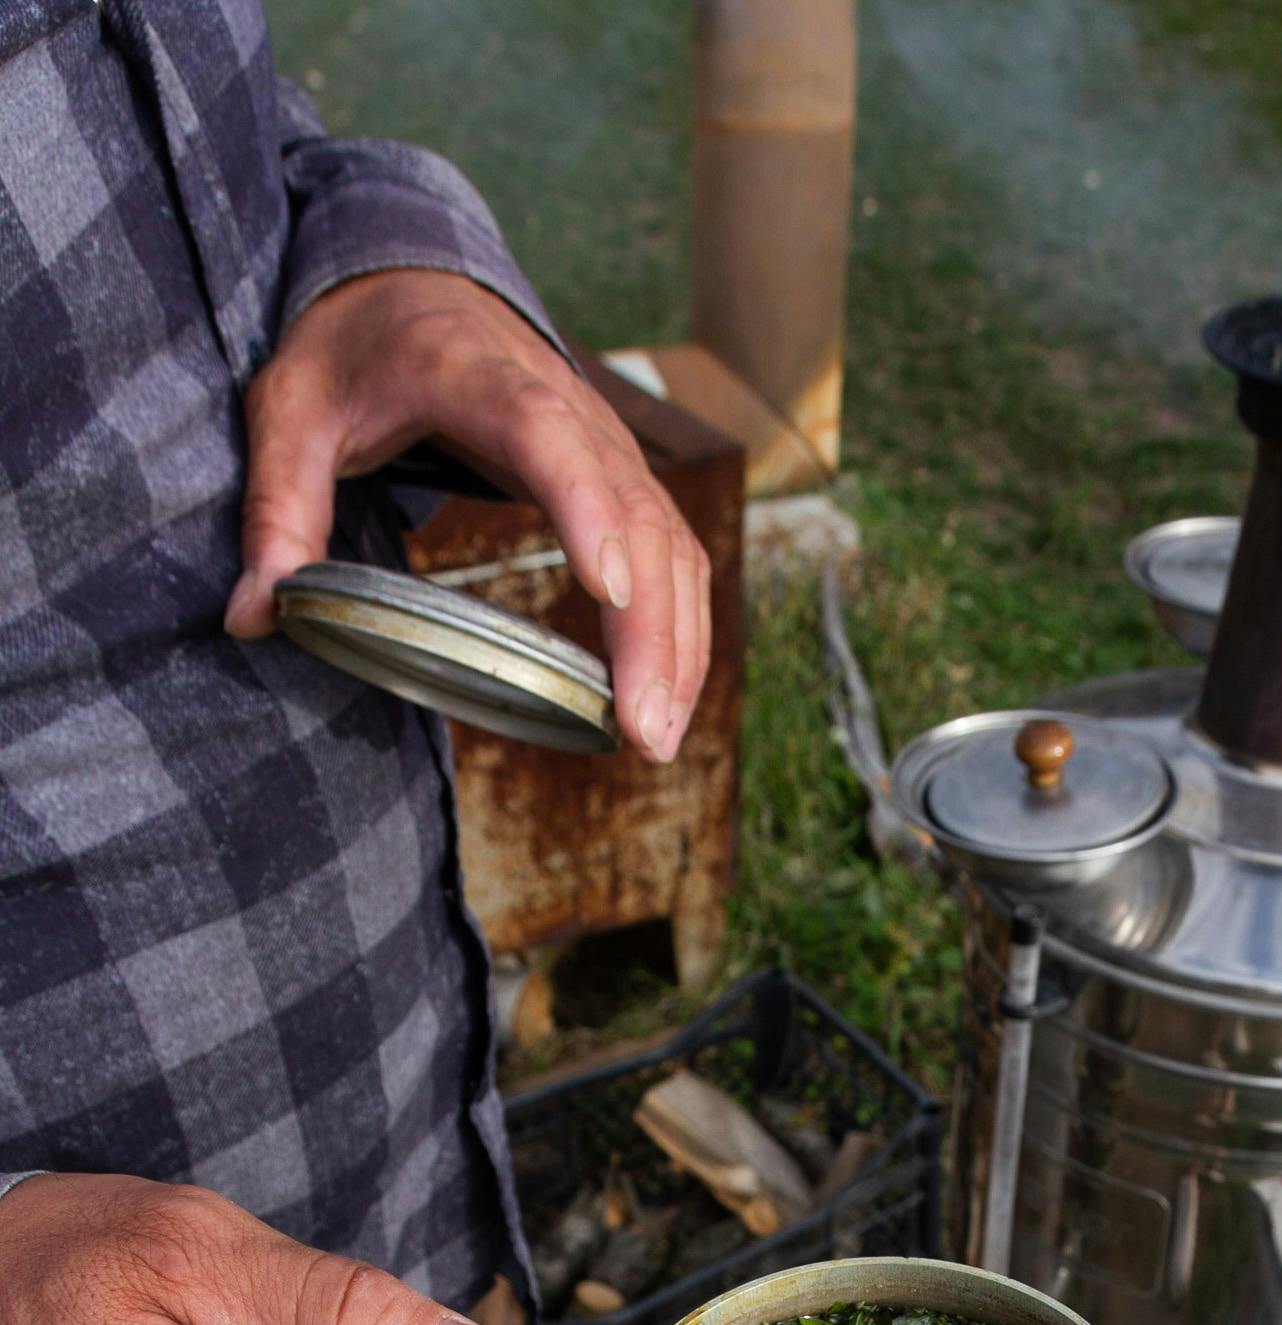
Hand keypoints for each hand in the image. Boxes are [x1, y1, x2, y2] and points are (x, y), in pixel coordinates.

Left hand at [225, 269, 710, 763]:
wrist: (414, 280)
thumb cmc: (353, 349)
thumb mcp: (290, 413)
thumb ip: (277, 511)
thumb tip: (253, 615)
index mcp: (472, 373)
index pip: (547, 437)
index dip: (584, 508)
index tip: (607, 585)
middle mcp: (563, 402)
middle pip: (632, 513)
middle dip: (648, 626)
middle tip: (641, 731)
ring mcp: (605, 440)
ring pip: (669, 541)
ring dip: (676, 642)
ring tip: (656, 738)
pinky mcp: (622, 474)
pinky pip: (672, 551)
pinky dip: (680, 624)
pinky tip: (664, 695)